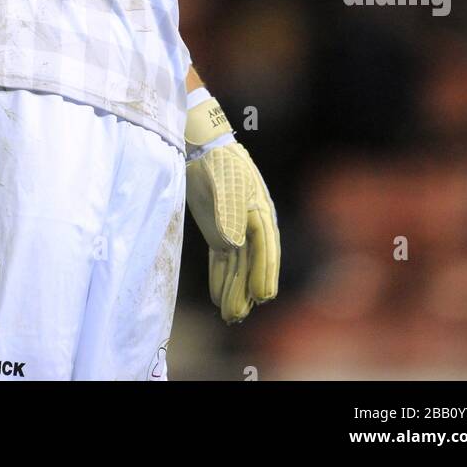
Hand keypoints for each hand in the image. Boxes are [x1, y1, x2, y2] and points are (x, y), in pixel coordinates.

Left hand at [186, 138, 280, 321]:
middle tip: (236, 316)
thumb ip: (229, 213)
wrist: (202, 149)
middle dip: (245, 291)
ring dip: (233, 291)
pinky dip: (221, 280)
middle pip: (251, 264)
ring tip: (229, 316)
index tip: (262, 296)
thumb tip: (234, 243)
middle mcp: (252, 227)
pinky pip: (222, 262)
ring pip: (237, 267)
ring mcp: (235, 231)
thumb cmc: (218, 163)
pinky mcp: (219, 234)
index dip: (264, 272)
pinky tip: (218, 298)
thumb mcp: (225, 183)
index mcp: (260, 212)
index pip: (265, 248)